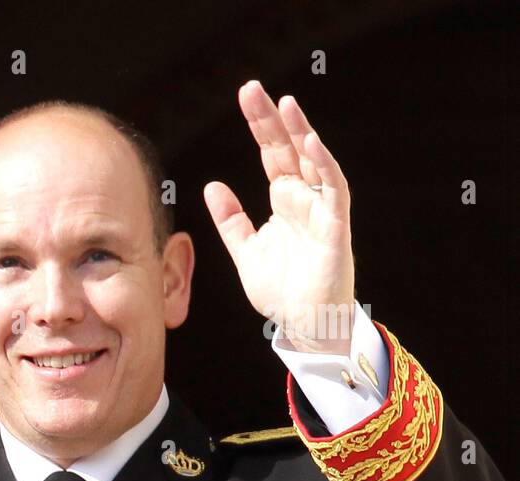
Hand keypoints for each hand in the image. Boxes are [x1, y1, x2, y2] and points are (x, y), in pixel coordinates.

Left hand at [204, 80, 356, 354]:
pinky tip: (310, 143)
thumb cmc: (281, 291)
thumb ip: (230, 219)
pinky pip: (332, 190)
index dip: (260, 125)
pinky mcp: (335, 227)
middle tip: (252, 88)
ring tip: (286, 105)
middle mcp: (303, 199)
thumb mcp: (245, 250)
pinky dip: (323, 166)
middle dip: (273, 119)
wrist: (303, 325)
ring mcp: (320, 210)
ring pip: (313, 162)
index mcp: (283, 201)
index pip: (272, 153)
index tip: (246, 96)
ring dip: (301, 133)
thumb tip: (211, 185)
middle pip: (289, 149)